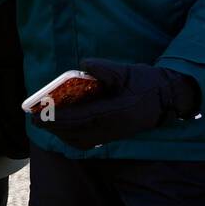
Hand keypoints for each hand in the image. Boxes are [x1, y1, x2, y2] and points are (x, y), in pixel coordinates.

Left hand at [30, 58, 200, 148]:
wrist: (169, 98)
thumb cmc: (147, 83)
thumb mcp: (126, 71)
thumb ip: (105, 69)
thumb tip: (84, 64)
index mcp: (114, 112)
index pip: (79, 118)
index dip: (57, 118)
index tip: (40, 114)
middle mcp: (112, 127)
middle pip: (76, 133)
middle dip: (54, 127)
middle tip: (36, 119)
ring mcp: (114, 134)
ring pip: (81, 140)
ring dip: (62, 134)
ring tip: (48, 124)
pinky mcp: (115, 135)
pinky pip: (88, 141)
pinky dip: (73, 137)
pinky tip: (66, 129)